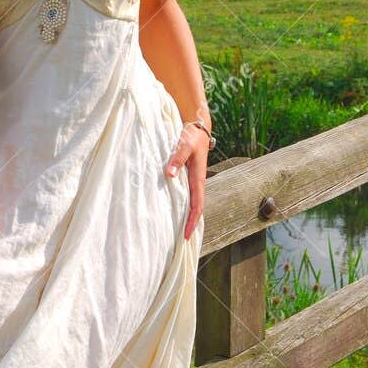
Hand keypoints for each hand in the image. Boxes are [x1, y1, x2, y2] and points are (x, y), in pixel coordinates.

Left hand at [164, 123, 209, 239]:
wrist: (198, 127)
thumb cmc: (191, 136)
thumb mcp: (184, 144)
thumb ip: (176, 159)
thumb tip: (169, 175)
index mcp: (198, 178)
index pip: (197, 205)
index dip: (192, 221)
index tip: (186, 235)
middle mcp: (197, 182)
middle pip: (196, 209)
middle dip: (190, 224)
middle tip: (181, 240)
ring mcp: (194, 180)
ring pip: (192, 203)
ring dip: (187, 217)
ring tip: (177, 231)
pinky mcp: (189, 177)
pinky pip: (187, 196)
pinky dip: (183, 206)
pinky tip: (175, 211)